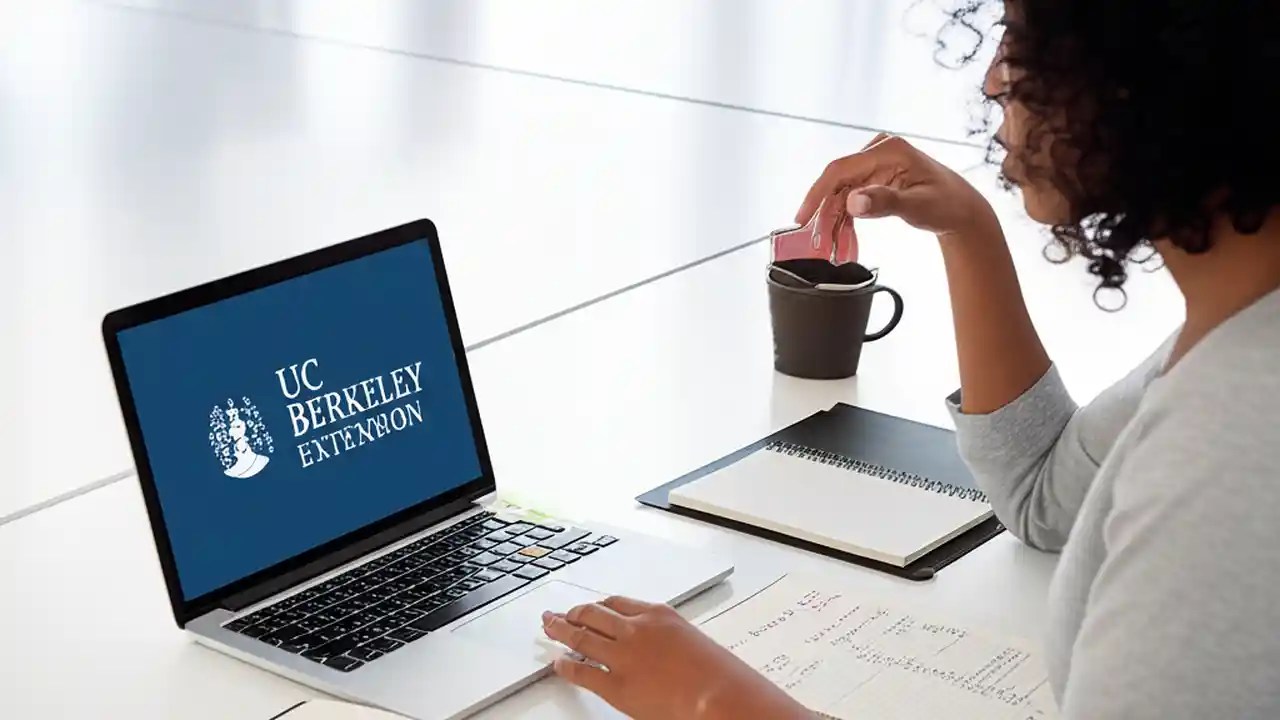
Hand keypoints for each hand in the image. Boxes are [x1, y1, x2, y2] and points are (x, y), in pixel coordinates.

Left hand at [542, 596, 810, 719]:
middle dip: (572, 613)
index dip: (597, 606)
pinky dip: (565, 666)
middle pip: (593, 613)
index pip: (617, 603)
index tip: (588, 609)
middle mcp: (636, 629)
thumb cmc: (719, 675)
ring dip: (560, 630)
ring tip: (549, 629)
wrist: (721, 695)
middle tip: (558, 615)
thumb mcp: (693, 644)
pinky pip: (581, 671)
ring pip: (580, 636)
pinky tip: (557, 664)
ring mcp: (623, 656)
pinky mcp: (616, 684)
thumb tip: (657, 654)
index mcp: (657, 615)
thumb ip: (668, 642)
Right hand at [796, 133, 997, 241]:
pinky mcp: (876, 177)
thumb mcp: (917, 205)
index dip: (817, 195)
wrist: (962, 210)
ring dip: (834, 220)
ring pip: (842, 193)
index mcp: (888, 149)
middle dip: (825, 214)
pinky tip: (840, 239)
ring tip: (829, 247)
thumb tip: (852, 202)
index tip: (802, 219)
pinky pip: (851, 197)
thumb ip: (885, 202)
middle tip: (817, 242)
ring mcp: (876, 164)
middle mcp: (878, 151)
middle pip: (837, 183)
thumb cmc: (947, 205)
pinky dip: (845, 219)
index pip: (840, 170)